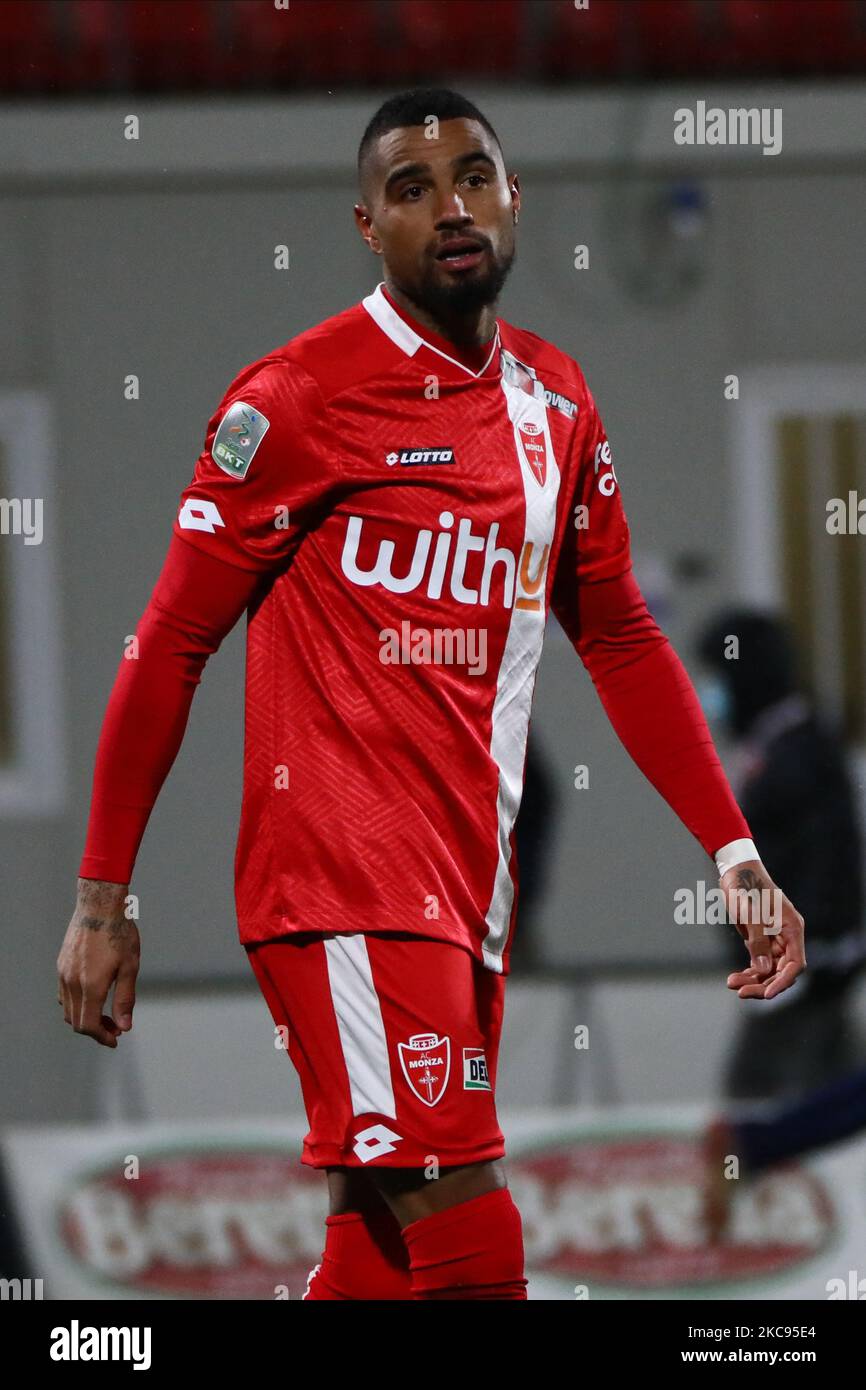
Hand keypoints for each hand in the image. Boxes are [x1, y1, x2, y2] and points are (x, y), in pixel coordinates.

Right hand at [57, 878, 139, 1046]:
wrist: (99, 906)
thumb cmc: (119, 934)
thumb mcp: (130, 967)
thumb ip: (125, 999)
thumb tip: (124, 1027)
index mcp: (90, 985)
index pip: (88, 1025)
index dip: (101, 1037)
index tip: (115, 1039)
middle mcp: (72, 982)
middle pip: (76, 1021)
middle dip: (96, 1030)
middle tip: (115, 1028)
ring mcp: (63, 974)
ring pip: (68, 1009)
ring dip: (85, 1018)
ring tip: (106, 1014)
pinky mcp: (61, 965)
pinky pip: (64, 995)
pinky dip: (76, 1004)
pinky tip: (93, 996)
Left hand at [720, 860, 804, 999]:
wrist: (735, 870)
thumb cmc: (746, 886)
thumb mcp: (751, 913)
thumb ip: (758, 942)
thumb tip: (763, 969)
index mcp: (792, 929)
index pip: (795, 964)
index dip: (783, 981)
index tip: (767, 994)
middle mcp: (787, 937)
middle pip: (781, 971)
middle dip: (763, 983)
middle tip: (741, 992)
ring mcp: (774, 939)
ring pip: (768, 969)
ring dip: (752, 979)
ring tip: (732, 984)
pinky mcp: (760, 939)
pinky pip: (759, 962)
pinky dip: (748, 972)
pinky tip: (734, 979)